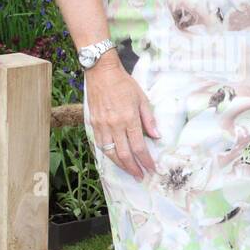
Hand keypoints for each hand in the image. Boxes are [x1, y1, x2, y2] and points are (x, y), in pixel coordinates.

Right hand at [85, 55, 159, 179]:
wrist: (101, 72)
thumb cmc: (124, 83)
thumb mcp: (142, 98)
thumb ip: (149, 119)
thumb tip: (156, 136)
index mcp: (129, 118)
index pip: (139, 146)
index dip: (146, 161)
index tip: (152, 169)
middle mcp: (114, 125)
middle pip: (124, 154)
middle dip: (134, 168)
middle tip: (141, 176)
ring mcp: (102, 125)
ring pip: (110, 153)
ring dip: (120, 165)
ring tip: (129, 171)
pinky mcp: (93, 124)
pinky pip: (101, 144)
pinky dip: (108, 154)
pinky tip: (115, 158)